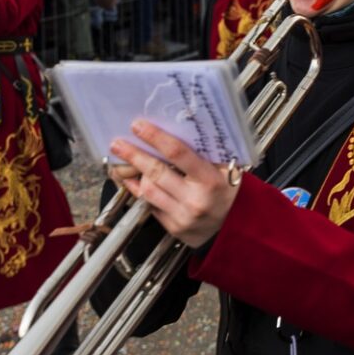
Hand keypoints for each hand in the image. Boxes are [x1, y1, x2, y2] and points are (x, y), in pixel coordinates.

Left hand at [109, 121, 240, 248]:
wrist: (236, 226)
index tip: (138, 126)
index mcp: (210, 179)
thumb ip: (202, 153)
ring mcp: (183, 216)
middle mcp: (195, 199)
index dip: (155, 138)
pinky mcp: (174, 228)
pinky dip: (141, 192)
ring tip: (122, 162)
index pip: (178, 153)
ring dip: (133, 174)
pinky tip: (134, 181)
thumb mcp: (224, 169)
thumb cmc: (228, 191)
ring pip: (149, 191)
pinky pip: (151, 206)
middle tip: (117, 143)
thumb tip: (172, 131)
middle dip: (134, 155)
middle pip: (156, 173)